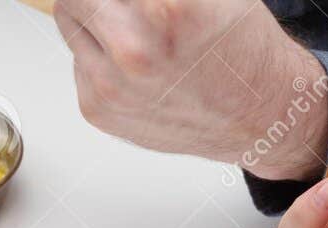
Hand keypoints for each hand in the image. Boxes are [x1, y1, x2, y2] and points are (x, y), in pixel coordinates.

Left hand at [54, 0, 327, 177]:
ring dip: (94, 13)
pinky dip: (98, 52)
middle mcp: (133, 50)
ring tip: (132, 25)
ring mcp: (110, 84)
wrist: (258, 115)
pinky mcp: (97, 108)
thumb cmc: (240, 48)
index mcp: (166, 10)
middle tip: (123, 3)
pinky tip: (136, 63)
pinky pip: (78, 60)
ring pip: (69, 19)